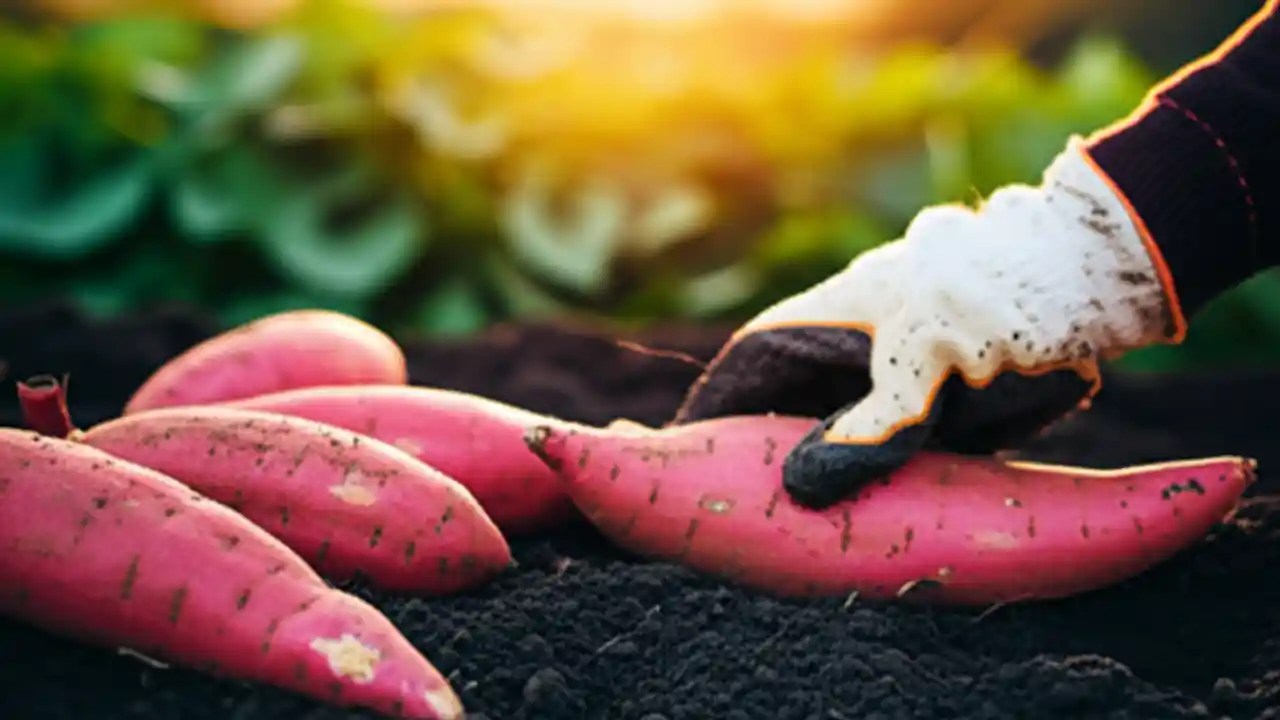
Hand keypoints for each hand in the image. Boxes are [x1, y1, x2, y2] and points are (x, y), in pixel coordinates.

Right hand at [673, 137, 1184, 508]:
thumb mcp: (923, 366)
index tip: (684, 453)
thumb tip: (802, 486)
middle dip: (757, 446)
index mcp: (831, 317)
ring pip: (836, 424)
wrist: (1085, 280)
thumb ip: (867, 431)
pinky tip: (865, 512)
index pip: (749, 365)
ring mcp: (895, 369)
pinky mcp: (938, 398)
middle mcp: (854, 343)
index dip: (714, 407)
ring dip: (816, 465)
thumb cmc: (993, 309)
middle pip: (785, 400)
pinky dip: (871, 474)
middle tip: (734, 504)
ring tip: (791, 522)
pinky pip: (886, 443)